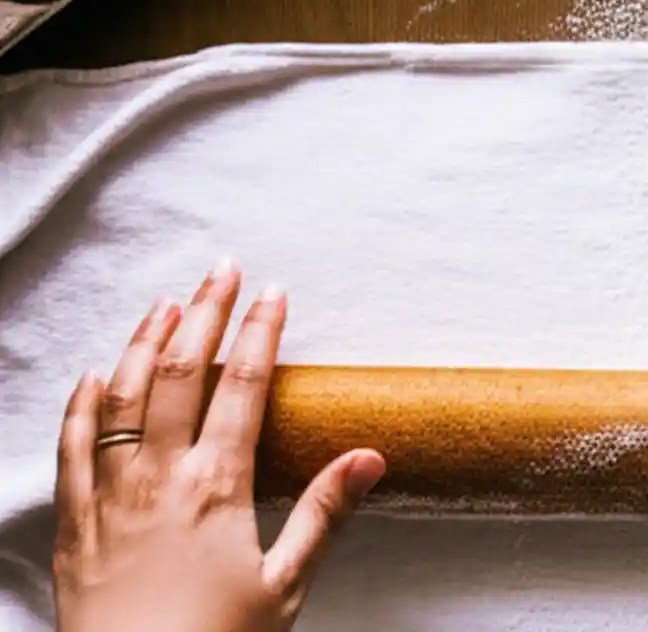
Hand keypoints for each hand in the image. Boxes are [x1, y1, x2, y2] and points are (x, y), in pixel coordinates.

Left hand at [53, 260, 385, 631]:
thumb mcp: (284, 586)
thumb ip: (324, 514)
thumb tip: (368, 457)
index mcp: (216, 487)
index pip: (242, 387)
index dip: (259, 333)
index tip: (272, 293)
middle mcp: (158, 477)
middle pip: (178, 374)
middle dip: (204, 314)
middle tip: (222, 271)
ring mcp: (108, 495)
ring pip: (119, 396)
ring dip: (142, 341)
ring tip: (166, 303)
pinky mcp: (74, 521)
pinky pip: (70, 444)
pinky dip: (81, 401)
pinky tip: (93, 374)